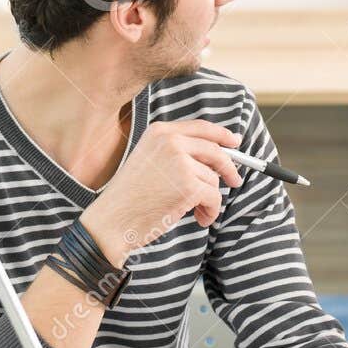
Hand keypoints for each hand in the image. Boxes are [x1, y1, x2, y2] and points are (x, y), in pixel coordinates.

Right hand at [82, 118, 243, 260]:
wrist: (112, 220)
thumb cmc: (129, 196)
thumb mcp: (149, 161)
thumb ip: (177, 153)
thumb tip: (217, 156)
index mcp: (160, 132)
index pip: (201, 127)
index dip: (222, 134)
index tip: (235, 141)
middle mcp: (171, 142)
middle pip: (216, 150)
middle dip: (229, 167)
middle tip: (235, 181)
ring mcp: (181, 162)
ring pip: (214, 179)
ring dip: (210, 199)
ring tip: (196, 212)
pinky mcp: (189, 186)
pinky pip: (214, 198)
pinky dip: (211, 211)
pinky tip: (200, 219)